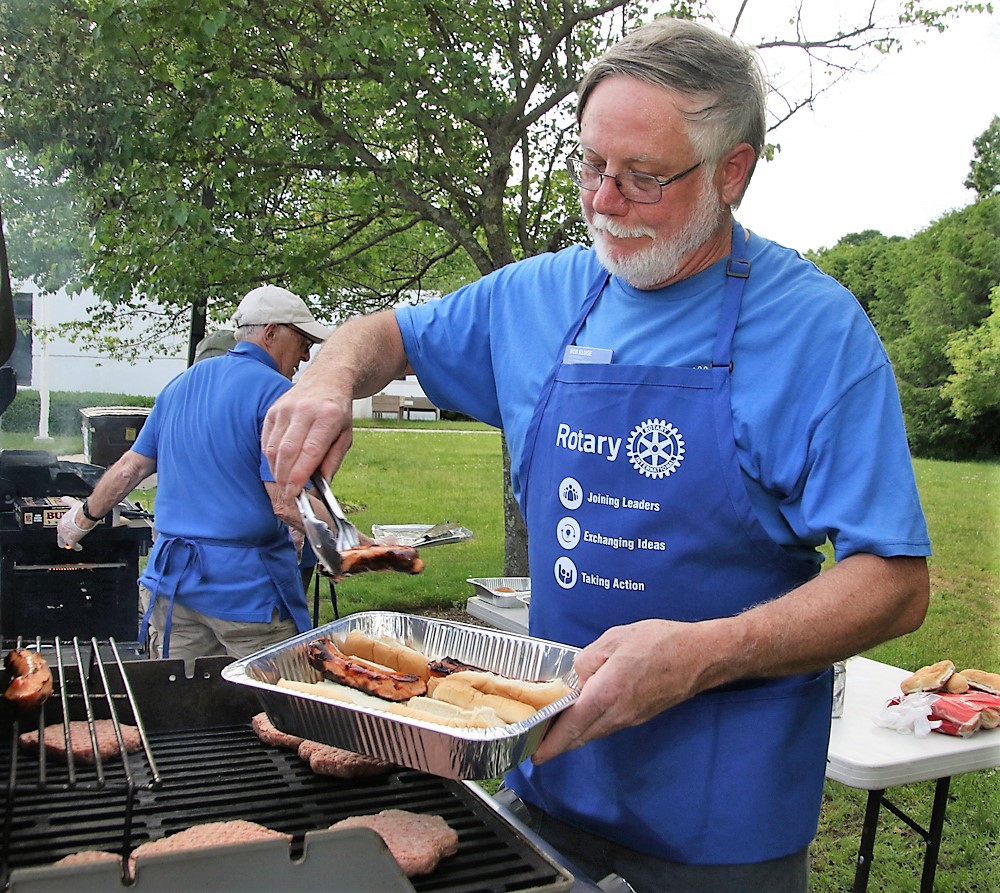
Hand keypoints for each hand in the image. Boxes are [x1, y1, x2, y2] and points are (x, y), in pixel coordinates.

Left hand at [56, 497, 92, 550]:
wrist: (85, 516)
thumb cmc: (80, 511)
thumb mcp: (72, 504)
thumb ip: (68, 501)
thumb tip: (64, 498)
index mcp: (62, 521)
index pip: (60, 527)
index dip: (63, 529)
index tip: (66, 530)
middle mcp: (62, 529)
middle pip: (60, 536)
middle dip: (62, 539)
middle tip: (64, 541)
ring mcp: (66, 535)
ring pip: (65, 542)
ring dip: (68, 544)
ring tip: (70, 546)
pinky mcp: (72, 540)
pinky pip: (73, 546)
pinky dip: (76, 547)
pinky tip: (79, 548)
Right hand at [262, 385, 353, 490]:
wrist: (326, 380)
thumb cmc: (337, 410)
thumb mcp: (346, 435)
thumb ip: (333, 460)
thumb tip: (322, 484)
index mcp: (328, 416)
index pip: (310, 451)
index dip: (300, 475)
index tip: (295, 492)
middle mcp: (304, 410)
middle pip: (288, 451)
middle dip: (285, 477)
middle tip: (289, 492)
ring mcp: (285, 409)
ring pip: (273, 447)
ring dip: (276, 470)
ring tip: (284, 481)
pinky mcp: (273, 410)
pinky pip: (266, 440)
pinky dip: (270, 457)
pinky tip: (279, 465)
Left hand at [531, 618, 724, 764]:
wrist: (701, 656)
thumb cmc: (663, 644)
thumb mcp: (615, 639)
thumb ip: (588, 659)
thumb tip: (577, 675)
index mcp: (607, 693)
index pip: (572, 725)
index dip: (552, 742)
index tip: (536, 754)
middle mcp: (619, 713)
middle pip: (581, 736)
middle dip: (558, 743)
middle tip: (539, 742)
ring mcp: (631, 718)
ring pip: (595, 732)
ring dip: (575, 734)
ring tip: (557, 727)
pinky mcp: (640, 716)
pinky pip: (609, 725)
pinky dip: (592, 725)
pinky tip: (585, 714)